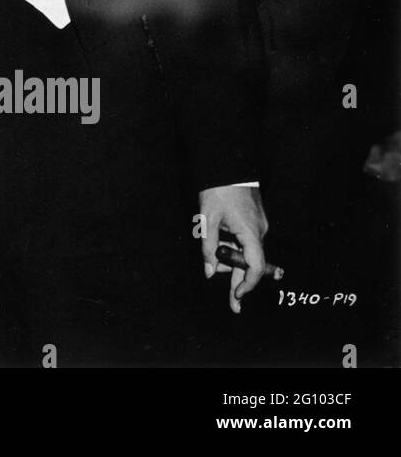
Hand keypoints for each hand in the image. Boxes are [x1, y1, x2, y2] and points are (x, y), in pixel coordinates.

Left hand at [199, 184, 269, 312]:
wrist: (228, 164)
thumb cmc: (217, 190)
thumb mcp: (207, 220)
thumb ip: (208, 247)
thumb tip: (210, 272)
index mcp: (250, 233)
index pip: (255, 267)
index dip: (247, 285)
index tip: (236, 297)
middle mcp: (259, 232)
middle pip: (252, 263)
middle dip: (240, 281)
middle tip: (233, 303)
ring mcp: (259, 225)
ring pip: (247, 252)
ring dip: (233, 260)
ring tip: (213, 261)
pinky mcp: (255, 220)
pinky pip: (246, 241)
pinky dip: (235, 248)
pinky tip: (220, 247)